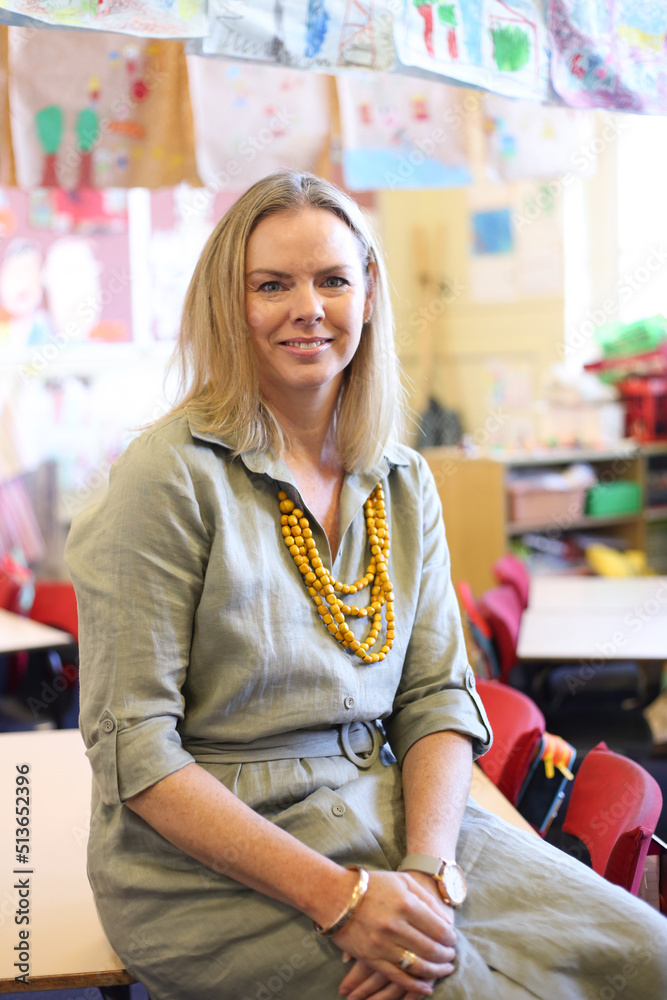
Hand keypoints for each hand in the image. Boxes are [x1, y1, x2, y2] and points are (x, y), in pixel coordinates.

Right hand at [332, 871, 455, 996]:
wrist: (334, 895)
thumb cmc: (372, 885)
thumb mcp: (402, 881)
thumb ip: (426, 899)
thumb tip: (446, 922)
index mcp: (405, 904)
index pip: (439, 929)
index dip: (451, 938)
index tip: (453, 940)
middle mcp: (395, 926)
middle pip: (431, 949)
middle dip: (446, 956)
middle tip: (451, 956)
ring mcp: (382, 944)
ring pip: (418, 966)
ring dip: (436, 971)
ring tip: (444, 969)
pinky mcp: (371, 958)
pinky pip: (398, 977)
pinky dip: (415, 986)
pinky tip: (427, 987)